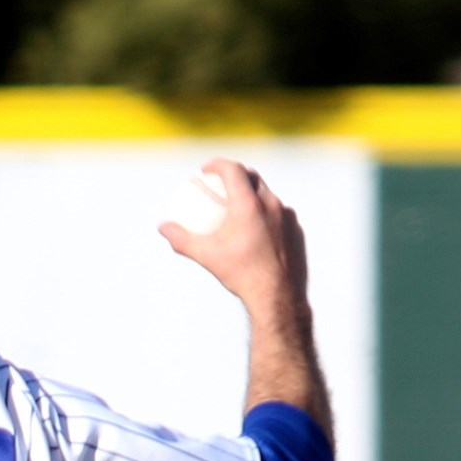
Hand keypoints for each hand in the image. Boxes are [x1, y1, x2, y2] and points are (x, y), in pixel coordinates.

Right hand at [158, 158, 308, 319]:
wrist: (277, 296)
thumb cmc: (240, 274)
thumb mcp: (206, 256)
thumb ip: (182, 239)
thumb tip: (163, 227)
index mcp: (249, 204)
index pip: (233, 170)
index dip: (217, 164)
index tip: (205, 170)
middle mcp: (271, 204)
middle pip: (252, 177)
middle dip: (235, 175)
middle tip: (220, 185)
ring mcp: (287, 216)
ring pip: (267, 196)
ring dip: (251, 194)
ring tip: (238, 208)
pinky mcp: (297, 230)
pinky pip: (279, 214)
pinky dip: (266, 215)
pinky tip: (257, 229)